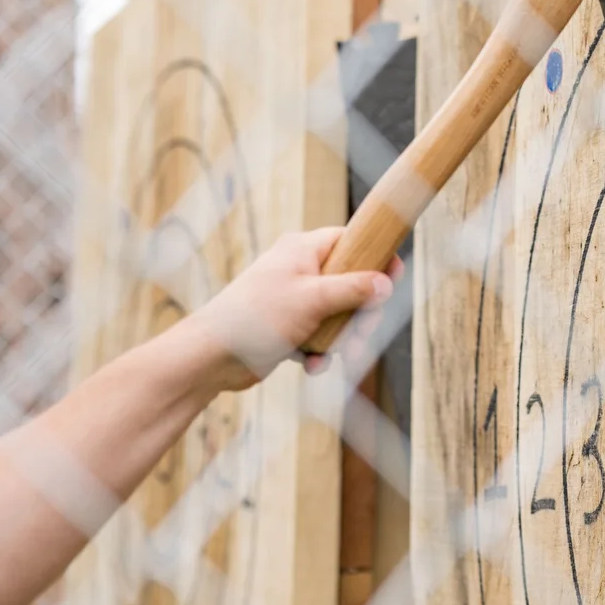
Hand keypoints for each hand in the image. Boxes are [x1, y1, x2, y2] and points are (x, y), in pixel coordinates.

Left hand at [182, 228, 398, 391]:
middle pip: (351, 283)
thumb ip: (354, 289)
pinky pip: (317, 334)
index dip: (375, 256)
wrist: (211, 356)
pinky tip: (311, 364)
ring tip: (340, 354)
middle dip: (361, 313)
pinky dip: (320, 350)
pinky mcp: (286, 326)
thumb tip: (386, 282)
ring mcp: (292, 299)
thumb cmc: (257, 318)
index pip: (350, 240)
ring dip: (343, 337)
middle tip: (364, 331)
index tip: (394, 275)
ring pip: (337, 313)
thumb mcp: (314, 299)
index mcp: (302, 250)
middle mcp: (298, 270)